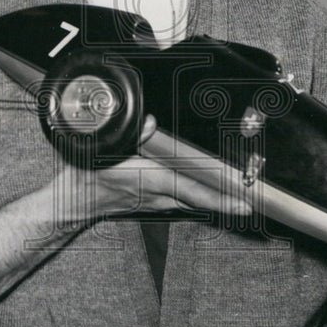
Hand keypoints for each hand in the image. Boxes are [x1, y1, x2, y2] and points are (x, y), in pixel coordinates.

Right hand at [52, 115, 252, 222]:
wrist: (71, 203)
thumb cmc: (84, 176)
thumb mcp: (100, 147)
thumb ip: (126, 132)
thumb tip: (152, 122)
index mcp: (148, 179)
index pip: (190, 187)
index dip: (216, 194)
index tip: (240, 199)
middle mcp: (157, 195)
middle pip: (200, 198)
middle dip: (228, 200)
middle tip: (254, 202)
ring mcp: (156, 202)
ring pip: (194, 202)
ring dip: (218, 201)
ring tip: (243, 201)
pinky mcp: (153, 203)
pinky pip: (185, 203)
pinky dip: (202, 200)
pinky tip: (215, 200)